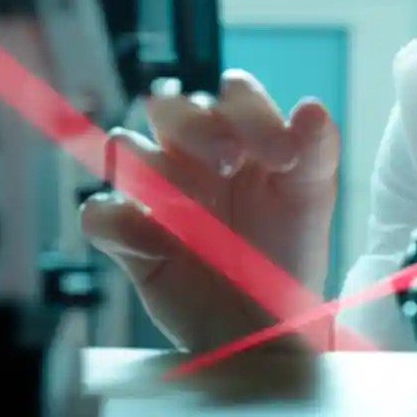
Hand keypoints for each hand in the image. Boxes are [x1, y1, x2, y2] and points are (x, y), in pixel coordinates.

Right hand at [79, 69, 340, 354]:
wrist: (262, 322)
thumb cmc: (286, 250)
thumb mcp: (310, 201)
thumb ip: (317, 151)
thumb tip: (312, 107)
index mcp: (238, 132)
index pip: (234, 95)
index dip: (254, 115)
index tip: (286, 158)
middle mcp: (190, 151)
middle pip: (169, 107)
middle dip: (198, 128)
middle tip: (230, 161)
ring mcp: (154, 190)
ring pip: (125, 147)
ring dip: (156, 169)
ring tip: (194, 206)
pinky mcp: (127, 235)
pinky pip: (99, 214)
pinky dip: (121, 224)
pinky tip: (160, 245)